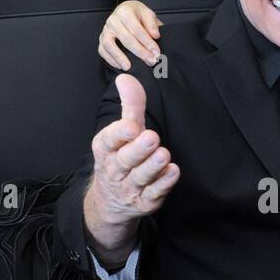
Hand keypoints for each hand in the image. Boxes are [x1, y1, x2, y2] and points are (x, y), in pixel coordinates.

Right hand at [82, 73, 178, 265]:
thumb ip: (129, 106)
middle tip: (151, 138)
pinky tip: (173, 172)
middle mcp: (115, 169)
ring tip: (164, 155)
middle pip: (126, 159)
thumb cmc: (119, 158)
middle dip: (138, 149)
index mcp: (106, 149)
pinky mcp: (145, 202)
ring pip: (141, 177)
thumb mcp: (122, 132)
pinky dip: (163, 184)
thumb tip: (126, 77)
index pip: (110, 140)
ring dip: (152, 166)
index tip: (131, 126)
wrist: (110, 201)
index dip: (119, 134)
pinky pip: (154, 194)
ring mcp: (130, 187)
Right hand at [98, 0, 161, 70]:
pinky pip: (102, 50)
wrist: (127, 13)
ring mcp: (105, 30)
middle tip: (150, 61)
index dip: (147, 42)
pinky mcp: (102, 39)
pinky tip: (120, 66)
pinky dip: (110, 59)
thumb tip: (155, 35)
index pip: (137, 29)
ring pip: (109, 44)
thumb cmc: (137, 15)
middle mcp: (113, 20)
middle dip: (140, 52)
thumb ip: (152, 24)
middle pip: (125, 38)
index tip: (156, 52)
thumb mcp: (148, 14)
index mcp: (125, 11)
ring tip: (129, 67)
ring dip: (119, 57)